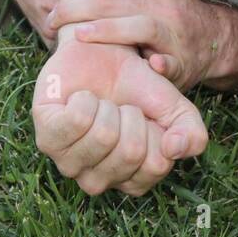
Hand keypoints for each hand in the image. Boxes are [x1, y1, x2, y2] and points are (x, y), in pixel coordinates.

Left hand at [32, 36, 208, 196]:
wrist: (104, 56)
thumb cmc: (138, 87)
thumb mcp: (175, 109)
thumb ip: (191, 134)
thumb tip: (174, 148)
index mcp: (131, 180)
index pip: (155, 165)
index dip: (156, 131)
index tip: (145, 118)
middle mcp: (98, 180)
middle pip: (129, 152)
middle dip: (132, 115)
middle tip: (121, 107)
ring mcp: (69, 163)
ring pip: (102, 137)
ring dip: (108, 106)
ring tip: (101, 104)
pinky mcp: (46, 139)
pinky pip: (76, 120)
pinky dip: (85, 99)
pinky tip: (82, 99)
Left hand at [47, 0, 219, 90]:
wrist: (214, 39)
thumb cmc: (175, 4)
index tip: (57, 2)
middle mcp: (167, 5)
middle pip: (116, 1)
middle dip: (78, 8)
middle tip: (52, 20)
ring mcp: (175, 35)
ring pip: (140, 27)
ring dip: (108, 31)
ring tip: (79, 35)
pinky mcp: (181, 63)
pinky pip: (171, 63)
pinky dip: (161, 64)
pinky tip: (147, 63)